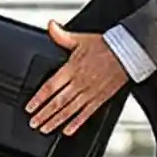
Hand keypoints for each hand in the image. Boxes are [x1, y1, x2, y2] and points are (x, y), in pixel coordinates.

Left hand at [24, 20, 127, 135]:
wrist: (127, 53)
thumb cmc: (105, 46)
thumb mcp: (80, 39)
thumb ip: (61, 35)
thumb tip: (50, 26)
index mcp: (71, 69)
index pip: (50, 87)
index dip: (38, 99)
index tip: (29, 107)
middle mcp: (79, 83)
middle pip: (57, 102)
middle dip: (44, 114)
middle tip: (34, 123)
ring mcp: (89, 93)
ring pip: (69, 110)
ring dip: (56, 121)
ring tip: (45, 129)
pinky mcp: (100, 99)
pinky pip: (86, 114)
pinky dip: (76, 123)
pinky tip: (68, 130)